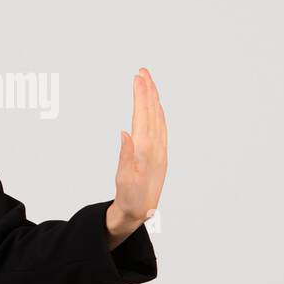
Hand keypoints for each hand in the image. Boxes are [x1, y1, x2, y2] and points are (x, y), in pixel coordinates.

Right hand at [108, 67, 166, 242]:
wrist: (141, 214)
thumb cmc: (130, 198)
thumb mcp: (124, 179)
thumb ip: (125, 155)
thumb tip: (124, 132)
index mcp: (146, 150)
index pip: (143, 115)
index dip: (141, 95)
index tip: (138, 77)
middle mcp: (155, 147)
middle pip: (152, 112)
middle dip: (148, 90)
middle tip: (143, 70)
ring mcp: (159, 150)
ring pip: (158, 118)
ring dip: (154, 98)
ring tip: (149, 82)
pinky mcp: (159, 155)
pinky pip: (160, 127)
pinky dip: (157, 112)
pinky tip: (155, 107)